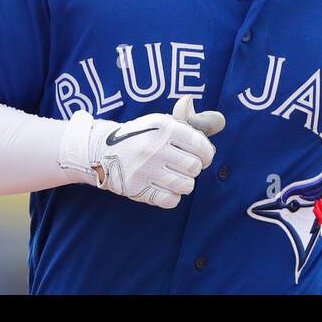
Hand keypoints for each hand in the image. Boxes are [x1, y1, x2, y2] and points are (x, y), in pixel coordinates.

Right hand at [56, 99, 220, 209]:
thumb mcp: (162, 123)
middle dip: (193, 169)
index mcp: (163, 127)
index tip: (201, 156)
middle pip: (195, 167)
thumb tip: (220, 121)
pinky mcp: (136, 188)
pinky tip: (164, 188)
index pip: (201, 146)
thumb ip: (192, 122)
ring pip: (186, 186)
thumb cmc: (141, 136)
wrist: (101, 150)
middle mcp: (154, 147)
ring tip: (174, 177)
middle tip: (184, 166)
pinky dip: (172, 197)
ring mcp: (144, 169)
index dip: (206, 154)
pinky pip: (170, 201)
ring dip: (184, 183)